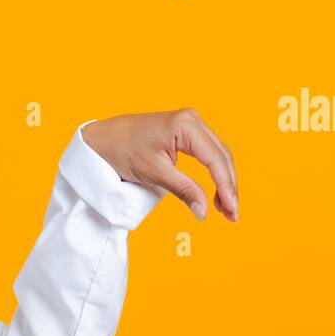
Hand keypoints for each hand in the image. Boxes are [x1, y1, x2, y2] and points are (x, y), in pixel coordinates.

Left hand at [81, 108, 238, 221]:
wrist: (102, 139)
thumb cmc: (123, 151)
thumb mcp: (154, 173)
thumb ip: (183, 190)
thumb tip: (204, 212)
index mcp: (186, 125)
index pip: (215, 159)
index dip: (226, 187)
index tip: (231, 210)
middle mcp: (192, 120)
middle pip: (221, 156)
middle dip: (228, 186)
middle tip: (232, 215)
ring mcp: (190, 123)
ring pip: (218, 155)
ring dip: (224, 181)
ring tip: (225, 208)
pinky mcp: (186, 131)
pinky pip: (208, 153)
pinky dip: (214, 173)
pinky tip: (216, 193)